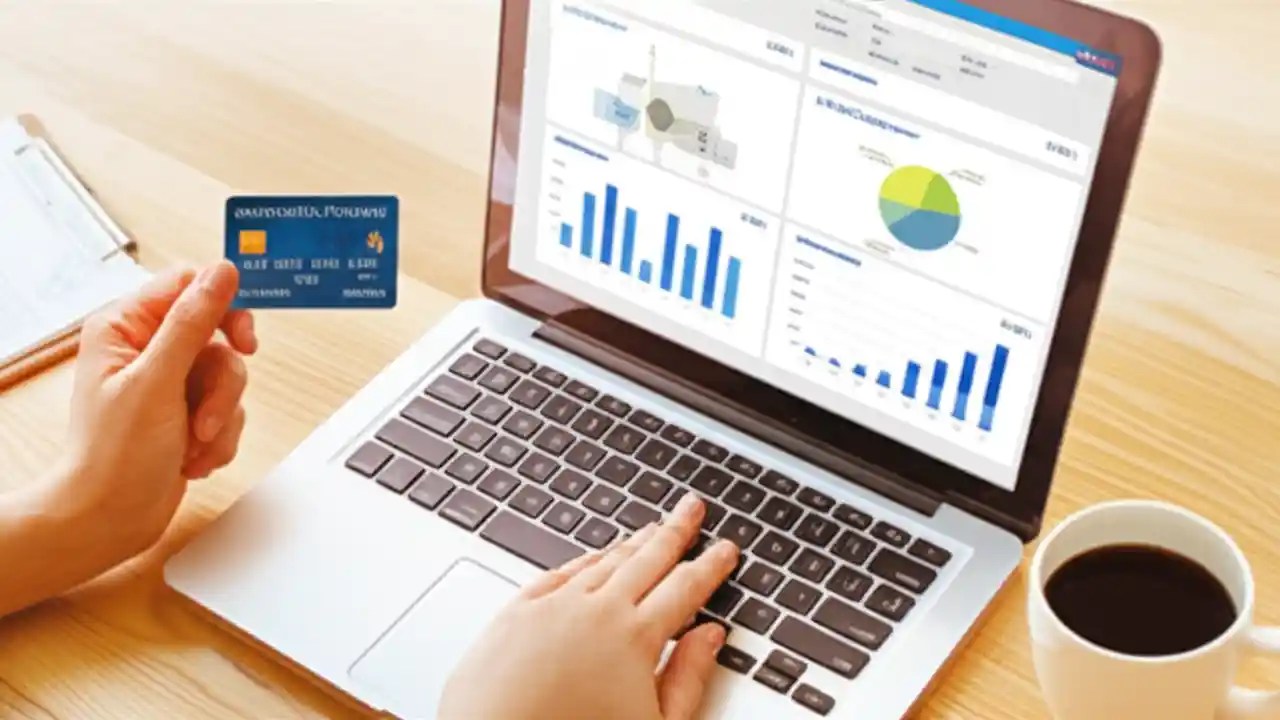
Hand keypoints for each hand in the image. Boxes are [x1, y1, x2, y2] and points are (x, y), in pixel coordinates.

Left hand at [55, 261, 256, 563]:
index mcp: (124, 327)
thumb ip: (193, 322)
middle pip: (218, 337)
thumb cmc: (114, 456)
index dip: (223, 307)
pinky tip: (192, 457)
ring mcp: (169, 382)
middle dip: (222, 384)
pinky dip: (220, 436)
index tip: (244, 339)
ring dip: (221, 416)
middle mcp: (147, 349)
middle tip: (212, 412)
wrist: (110, 519)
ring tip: (194, 444)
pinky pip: (229, 409)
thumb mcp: (157, 382)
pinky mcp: (187, 412)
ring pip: (229, 376)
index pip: (188, 286)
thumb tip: (222, 272)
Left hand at [440, 495, 739, 719]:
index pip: (685, 588)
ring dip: (632, 542)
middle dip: (675, 531)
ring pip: (603, 561)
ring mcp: (553, 608)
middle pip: (647, 559)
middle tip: (692, 508)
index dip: (710, 566)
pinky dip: (583, 560)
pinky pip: (558, 574)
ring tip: (652, 528)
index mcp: (635, 638)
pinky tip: (593, 556)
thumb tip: (709, 638)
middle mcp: (595, 611)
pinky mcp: (515, 614)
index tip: (725, 549)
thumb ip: (687, 679)